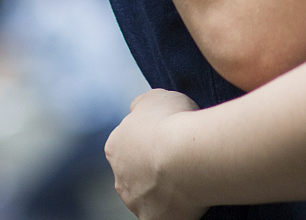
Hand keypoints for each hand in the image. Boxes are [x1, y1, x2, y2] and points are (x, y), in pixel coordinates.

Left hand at [107, 89, 203, 219]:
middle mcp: (119, 176)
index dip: (152, 140)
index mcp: (115, 146)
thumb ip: (142, 106)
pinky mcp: (152, 219)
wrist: (187, 156)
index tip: (171, 137)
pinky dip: (174, 208)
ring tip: (190, 176)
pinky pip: (163, 214)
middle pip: (136, 173)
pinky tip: (190, 197)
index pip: (130, 144)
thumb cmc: (172, 122)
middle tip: (181, 159)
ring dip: (164, 189)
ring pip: (148, 196)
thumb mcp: (155, 98)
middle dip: (154, 168)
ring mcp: (135, 202)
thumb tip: (137, 112)